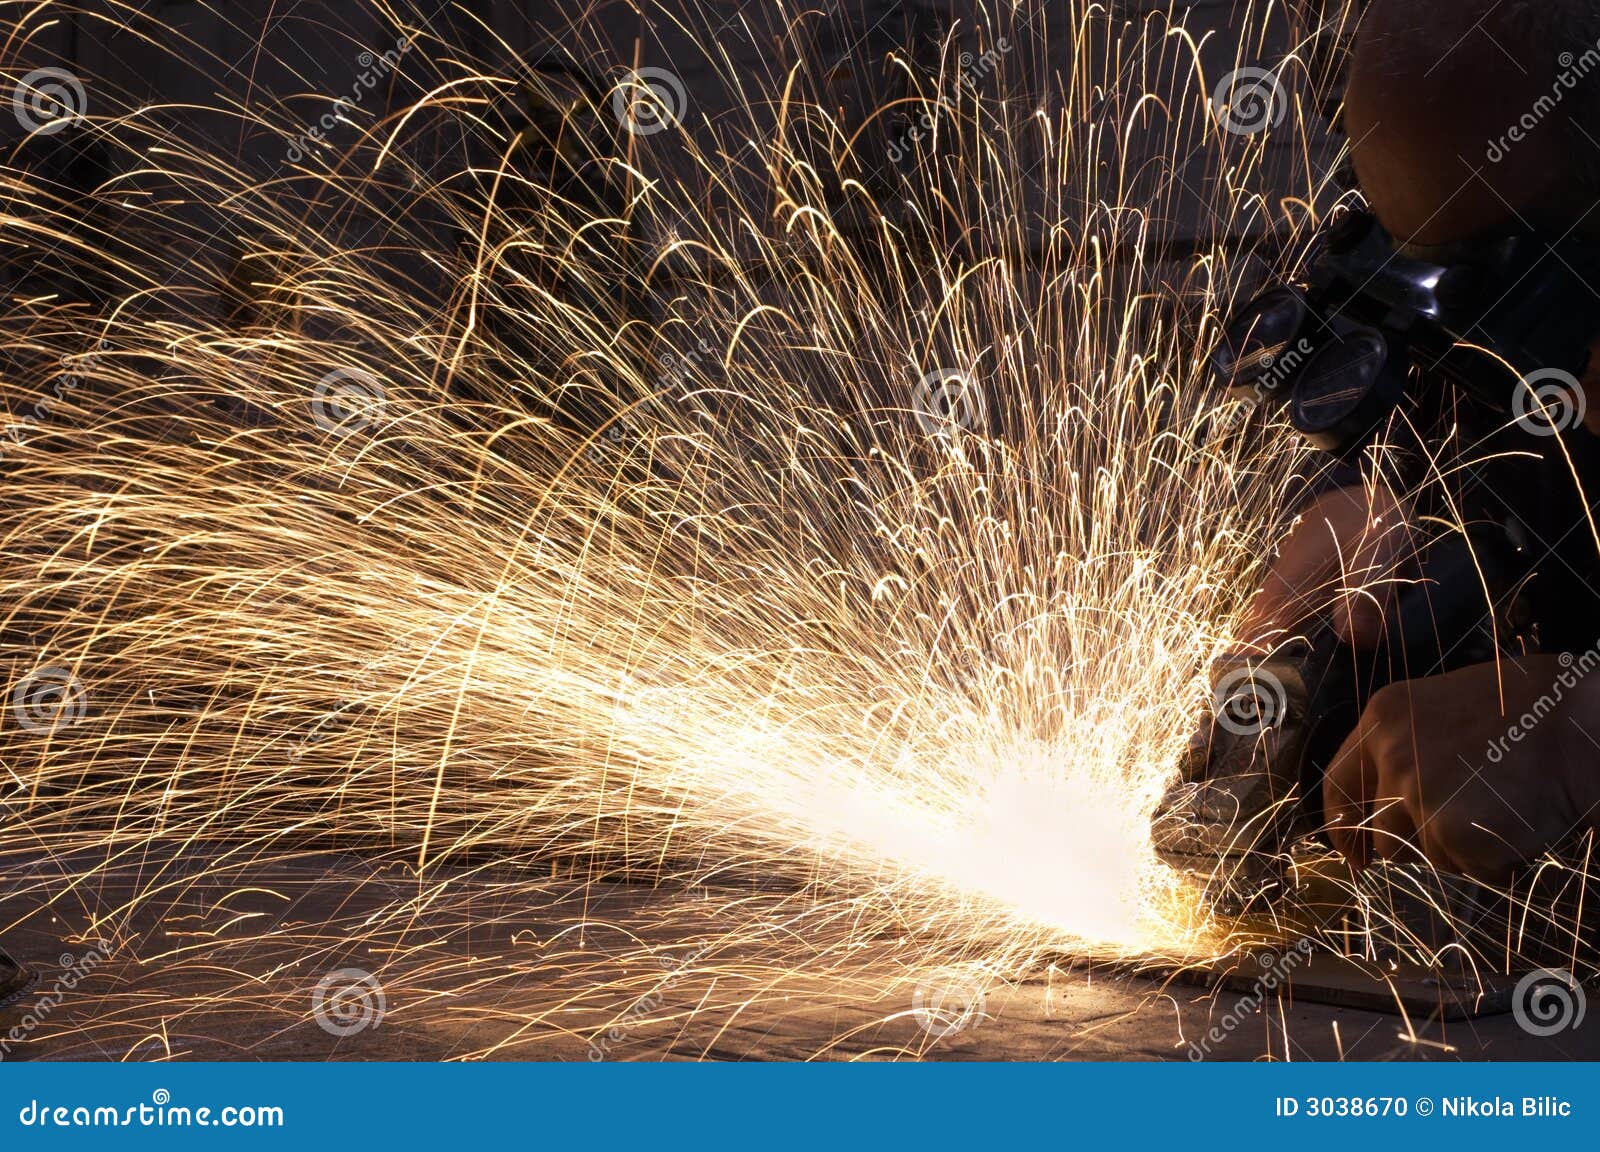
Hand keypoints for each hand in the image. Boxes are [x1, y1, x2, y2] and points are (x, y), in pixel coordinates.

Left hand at [1322, 656, 1599, 882]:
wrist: (1580, 723)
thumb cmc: (1523, 713)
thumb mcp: (1439, 710)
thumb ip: (1401, 750)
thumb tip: (1375, 807)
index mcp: (1381, 719)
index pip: (1337, 786)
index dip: (1343, 828)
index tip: (1353, 853)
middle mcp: (1391, 756)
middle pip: (1383, 835)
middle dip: (1418, 846)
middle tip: (1463, 823)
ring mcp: (1420, 794)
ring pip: (1425, 857)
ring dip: (1460, 850)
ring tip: (1498, 808)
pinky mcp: (1455, 831)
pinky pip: (1470, 869)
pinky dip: (1497, 860)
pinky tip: (1518, 821)